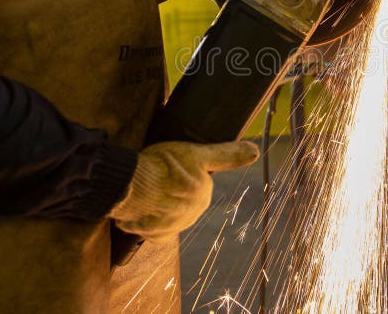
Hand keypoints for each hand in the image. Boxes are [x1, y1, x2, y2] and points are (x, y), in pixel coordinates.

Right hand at [109, 140, 258, 242]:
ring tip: (146, 190)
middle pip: (183, 197)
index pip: (195, 181)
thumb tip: (256, 151)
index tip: (167, 167)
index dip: (180, 172)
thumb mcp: (197, 153)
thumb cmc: (163, 165)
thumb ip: (227, 154)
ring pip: (169, 212)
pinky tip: (142, 208)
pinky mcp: (156, 236)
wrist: (131, 187)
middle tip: (155, 177)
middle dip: (171, 190)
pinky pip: (155, 228)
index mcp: (204, 195)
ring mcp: (175, 227)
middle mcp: (193, 214)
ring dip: (160, 204)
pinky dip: (150, 220)